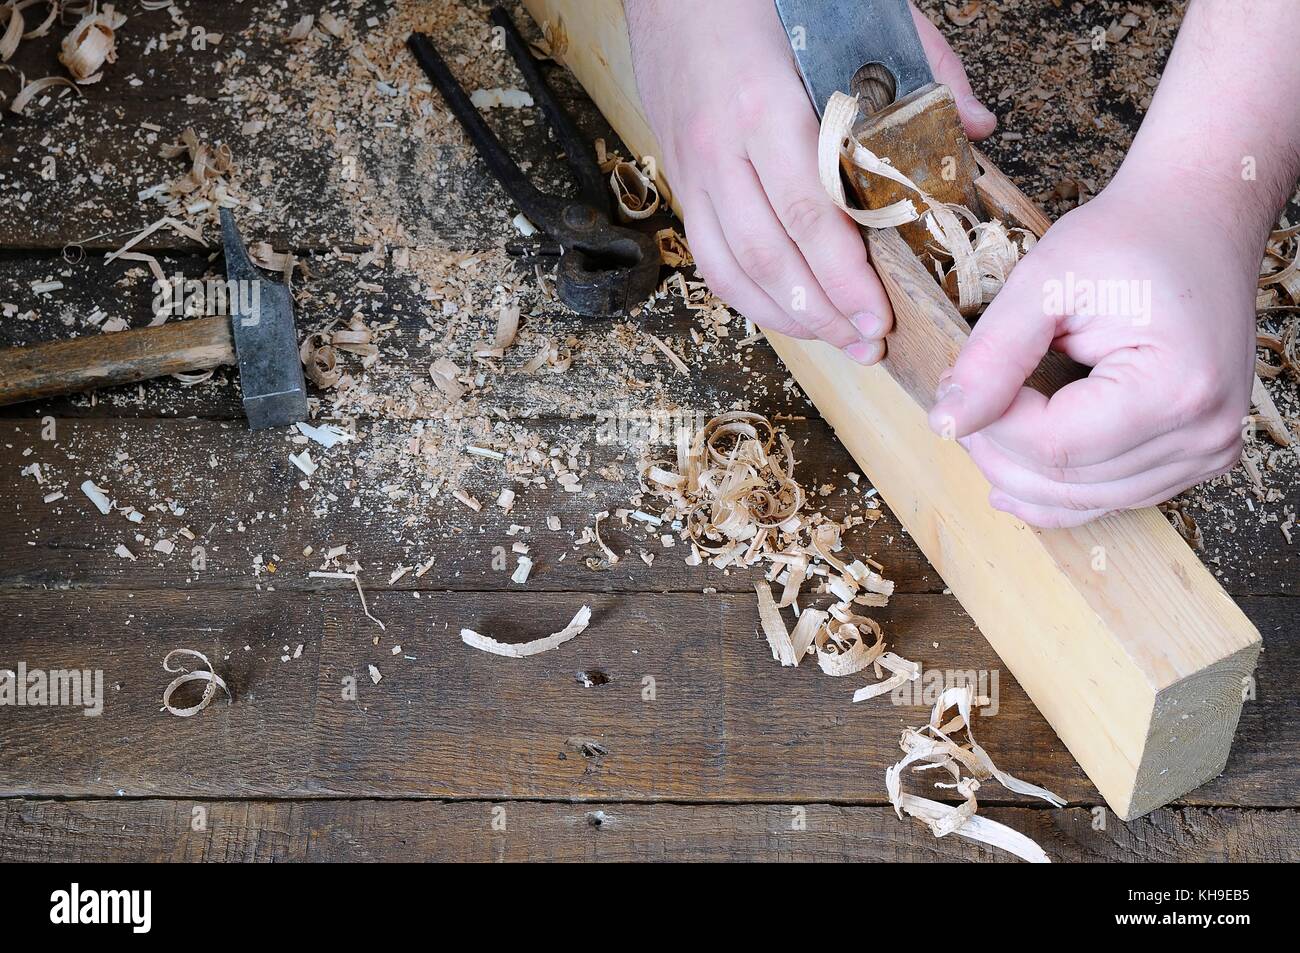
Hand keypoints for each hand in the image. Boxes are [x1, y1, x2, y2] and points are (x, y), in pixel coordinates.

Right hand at [626, 0, 994, 362]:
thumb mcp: (853, 13)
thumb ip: (922, 66)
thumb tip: (974, 128)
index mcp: (764, 105)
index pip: (808, 213)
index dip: (844, 277)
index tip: (879, 315)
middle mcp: (719, 147)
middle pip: (770, 255)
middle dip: (823, 311)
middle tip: (867, 342)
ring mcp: (692, 169)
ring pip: (732, 267)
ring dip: (785, 314)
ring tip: (834, 338)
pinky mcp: (680, 179)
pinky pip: (707, 256)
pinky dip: (747, 294)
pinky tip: (787, 311)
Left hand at [928, 168, 1257, 527]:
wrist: (1196, 222)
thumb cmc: (1127, 241)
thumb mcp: (1044, 283)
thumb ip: (993, 357)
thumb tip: (945, 423)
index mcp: (1177, 388)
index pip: (1053, 446)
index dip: (991, 426)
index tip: (955, 389)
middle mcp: (1205, 432)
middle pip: (1067, 481)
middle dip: (997, 452)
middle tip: (958, 410)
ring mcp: (1209, 450)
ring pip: (1085, 499)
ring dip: (1022, 476)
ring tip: (984, 433)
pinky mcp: (1200, 455)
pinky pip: (1113, 496)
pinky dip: (1058, 490)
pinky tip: (1012, 480)